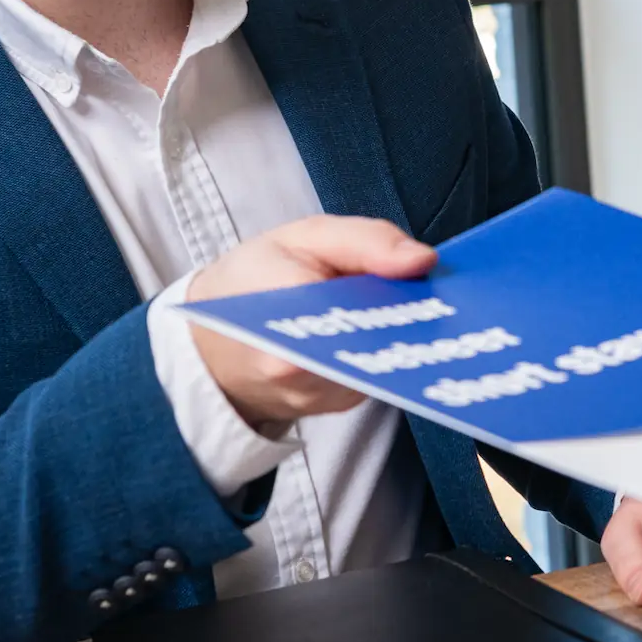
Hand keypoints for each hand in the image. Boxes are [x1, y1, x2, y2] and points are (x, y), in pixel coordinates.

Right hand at [184, 215, 437, 428]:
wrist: (212, 342)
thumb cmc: (255, 278)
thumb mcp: (303, 236)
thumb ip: (365, 240)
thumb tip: (422, 261)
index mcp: (285, 314)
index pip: (361, 308)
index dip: (400, 291)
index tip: (424, 274)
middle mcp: (300, 370)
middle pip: (381, 339)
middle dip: (408, 312)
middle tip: (429, 287)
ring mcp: (319, 394)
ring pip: (385, 359)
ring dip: (402, 331)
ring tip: (413, 301)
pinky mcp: (337, 405)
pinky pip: (376, 373)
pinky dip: (386, 348)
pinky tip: (391, 325)